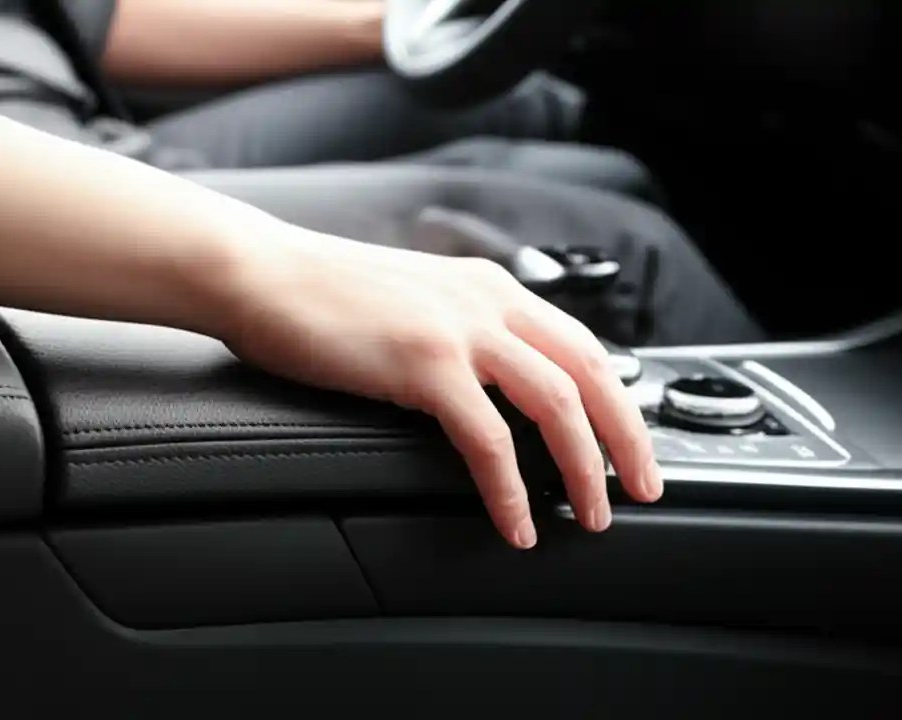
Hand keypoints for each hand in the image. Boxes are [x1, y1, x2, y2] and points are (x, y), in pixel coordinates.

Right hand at [207, 225, 663, 548]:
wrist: (258, 272)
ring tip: (592, 516)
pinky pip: (489, 438)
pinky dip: (511, 487)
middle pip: (591, 373)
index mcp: (490, 287)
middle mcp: (488, 300)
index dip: (617, 399)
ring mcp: (459, 328)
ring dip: (584, 468)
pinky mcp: (423, 361)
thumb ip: (460, 334)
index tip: (631, 444)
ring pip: (557, 404)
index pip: (581, 344)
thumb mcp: (413, 303)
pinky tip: (517, 521)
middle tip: (644, 488)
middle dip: (627, 437)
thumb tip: (487, 389)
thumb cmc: (320, 294)